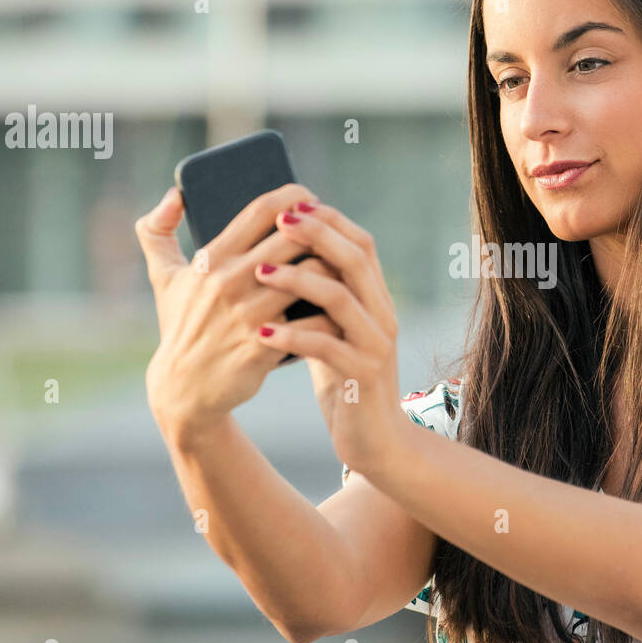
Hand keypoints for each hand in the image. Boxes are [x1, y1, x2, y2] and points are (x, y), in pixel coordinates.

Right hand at [134, 182, 341, 440]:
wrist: (184, 389)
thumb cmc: (181, 327)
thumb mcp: (163, 278)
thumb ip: (157, 232)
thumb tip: (174, 193)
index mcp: (210, 259)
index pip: (261, 210)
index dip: (293, 196)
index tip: (310, 197)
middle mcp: (229, 282)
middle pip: (293, 238)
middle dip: (321, 230)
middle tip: (336, 232)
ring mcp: (247, 314)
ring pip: (312, 274)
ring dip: (333, 268)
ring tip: (344, 268)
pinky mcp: (264, 345)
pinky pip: (314, 318)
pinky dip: (332, 309)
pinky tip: (343, 306)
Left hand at [249, 198, 409, 476]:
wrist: (374, 439)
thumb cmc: (344, 379)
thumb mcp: (332, 330)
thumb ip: (316, 299)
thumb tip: (275, 259)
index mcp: (375, 298)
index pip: (361, 242)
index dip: (330, 220)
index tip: (292, 203)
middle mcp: (382, 314)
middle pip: (356, 259)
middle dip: (316, 234)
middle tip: (278, 221)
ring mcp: (377, 344)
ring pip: (341, 298)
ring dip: (298, 280)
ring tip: (259, 272)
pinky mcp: (364, 376)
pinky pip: (329, 347)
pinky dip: (294, 336)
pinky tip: (264, 334)